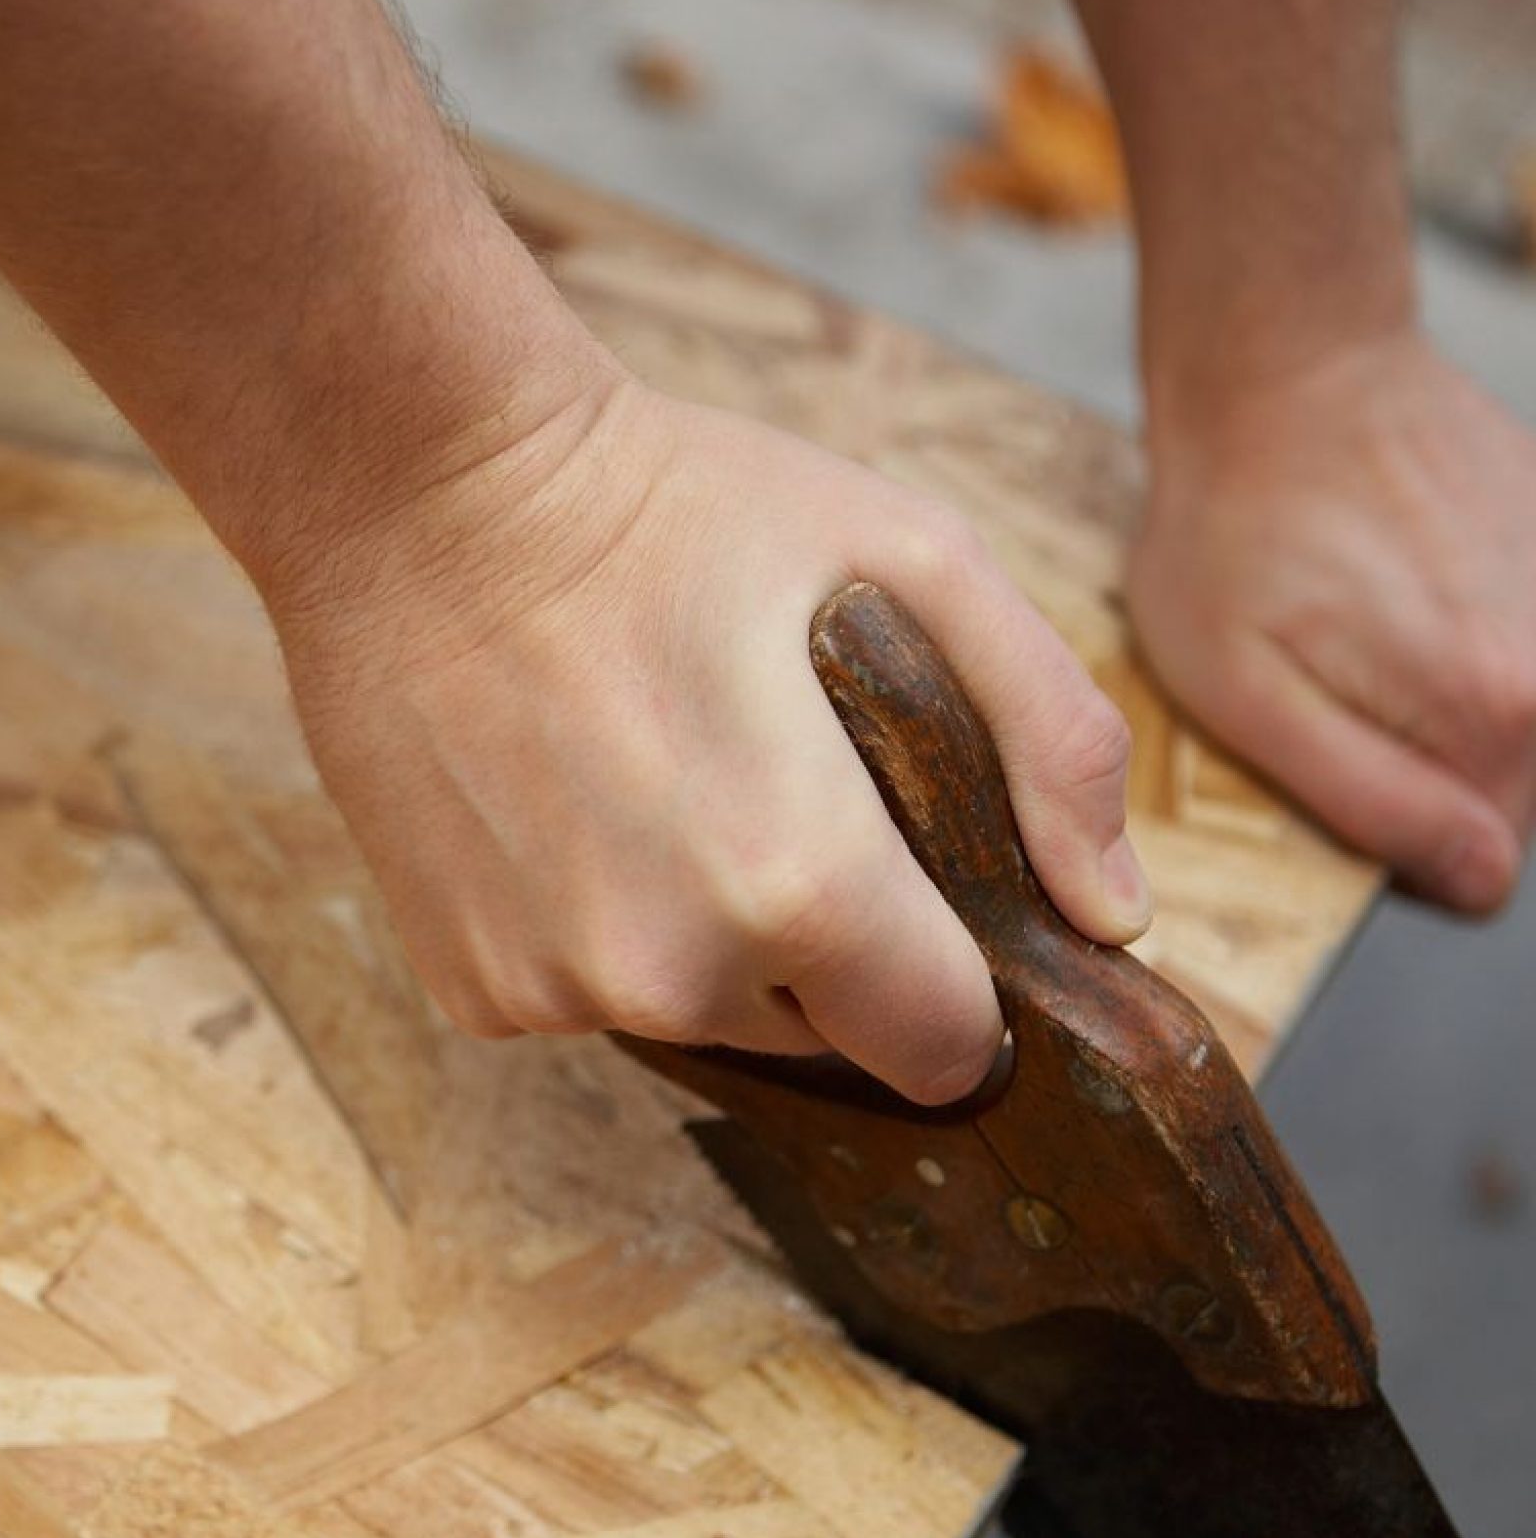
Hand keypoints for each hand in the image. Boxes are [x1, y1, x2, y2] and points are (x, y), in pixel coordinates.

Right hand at [262, 375, 1149, 1102]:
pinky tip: (573, 814)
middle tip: (774, 795)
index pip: (945, 1048)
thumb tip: (1115, 910)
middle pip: (823, 1040)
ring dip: (711, 946)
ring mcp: (554, 990)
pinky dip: (601, 939)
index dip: (955, 980)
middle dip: (830, 952)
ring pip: (702, 1024)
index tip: (921, 899)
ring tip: (664, 790)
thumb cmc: (672, 505)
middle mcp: (669, 972)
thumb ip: (1051, 736)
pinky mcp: (469, 985)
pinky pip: (588, 1003)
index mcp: (798, 883)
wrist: (421, 489)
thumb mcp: (912, 557)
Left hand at [1132, 334, 1535, 912]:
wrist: (1285, 374)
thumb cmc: (1233, 536)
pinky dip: (1461, 637)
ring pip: (1513, 726)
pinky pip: (1520, 649)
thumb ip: (1371, 802)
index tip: (1325, 762)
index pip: (1479, 868)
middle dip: (1415, 771)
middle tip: (1331, 687)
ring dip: (1438, 703)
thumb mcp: (1247, 698)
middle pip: (1505, 796)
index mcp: (1496, 716)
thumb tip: (1478, 879)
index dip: (1388, 841)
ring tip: (1363, 630)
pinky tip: (1399, 586)